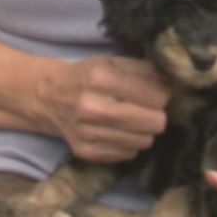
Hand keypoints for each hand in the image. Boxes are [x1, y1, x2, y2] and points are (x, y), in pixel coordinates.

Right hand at [41, 56, 168, 162]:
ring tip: (129, 120)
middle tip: (145, 108)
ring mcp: (89, 133)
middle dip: (155, 114)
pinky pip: (128, 154)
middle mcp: (94, 107)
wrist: (47, 98)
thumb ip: (143, 70)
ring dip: (142, 130)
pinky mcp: (87, 151)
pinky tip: (116, 131)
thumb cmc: (84, 77)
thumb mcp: (110, 62)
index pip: (157, 97)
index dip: (161, 94)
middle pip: (156, 122)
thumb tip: (170, 83)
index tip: (154, 93)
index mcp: (101, 78)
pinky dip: (127, 143)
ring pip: (144, 141)